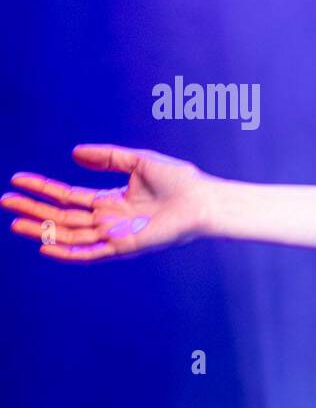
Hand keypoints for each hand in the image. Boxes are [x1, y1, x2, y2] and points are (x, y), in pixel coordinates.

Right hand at [3, 144, 212, 262]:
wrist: (202, 200)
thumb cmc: (179, 181)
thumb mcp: (137, 161)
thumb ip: (106, 157)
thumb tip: (73, 154)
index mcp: (111, 200)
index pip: (68, 196)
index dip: (43, 188)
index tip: (18, 180)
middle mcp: (109, 219)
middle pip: (63, 216)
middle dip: (33, 209)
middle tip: (5, 201)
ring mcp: (115, 234)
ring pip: (70, 234)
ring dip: (41, 229)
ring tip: (14, 222)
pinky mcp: (124, 247)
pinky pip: (91, 253)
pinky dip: (68, 251)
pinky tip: (45, 245)